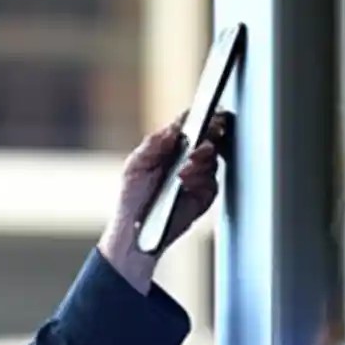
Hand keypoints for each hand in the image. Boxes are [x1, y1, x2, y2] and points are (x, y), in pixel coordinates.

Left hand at [99, 110, 233, 293]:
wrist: (137, 231)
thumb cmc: (132, 197)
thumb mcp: (135, 165)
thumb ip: (153, 144)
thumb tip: (174, 128)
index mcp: (171, 146)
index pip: (189, 123)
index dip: (199, 116)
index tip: (203, 113)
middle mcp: (188, 157)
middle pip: (209, 136)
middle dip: (210, 133)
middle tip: (205, 134)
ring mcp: (199, 175)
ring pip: (212, 157)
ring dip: (200, 158)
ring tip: (185, 168)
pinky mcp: (205, 194)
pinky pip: (212, 181)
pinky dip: (200, 178)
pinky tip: (185, 181)